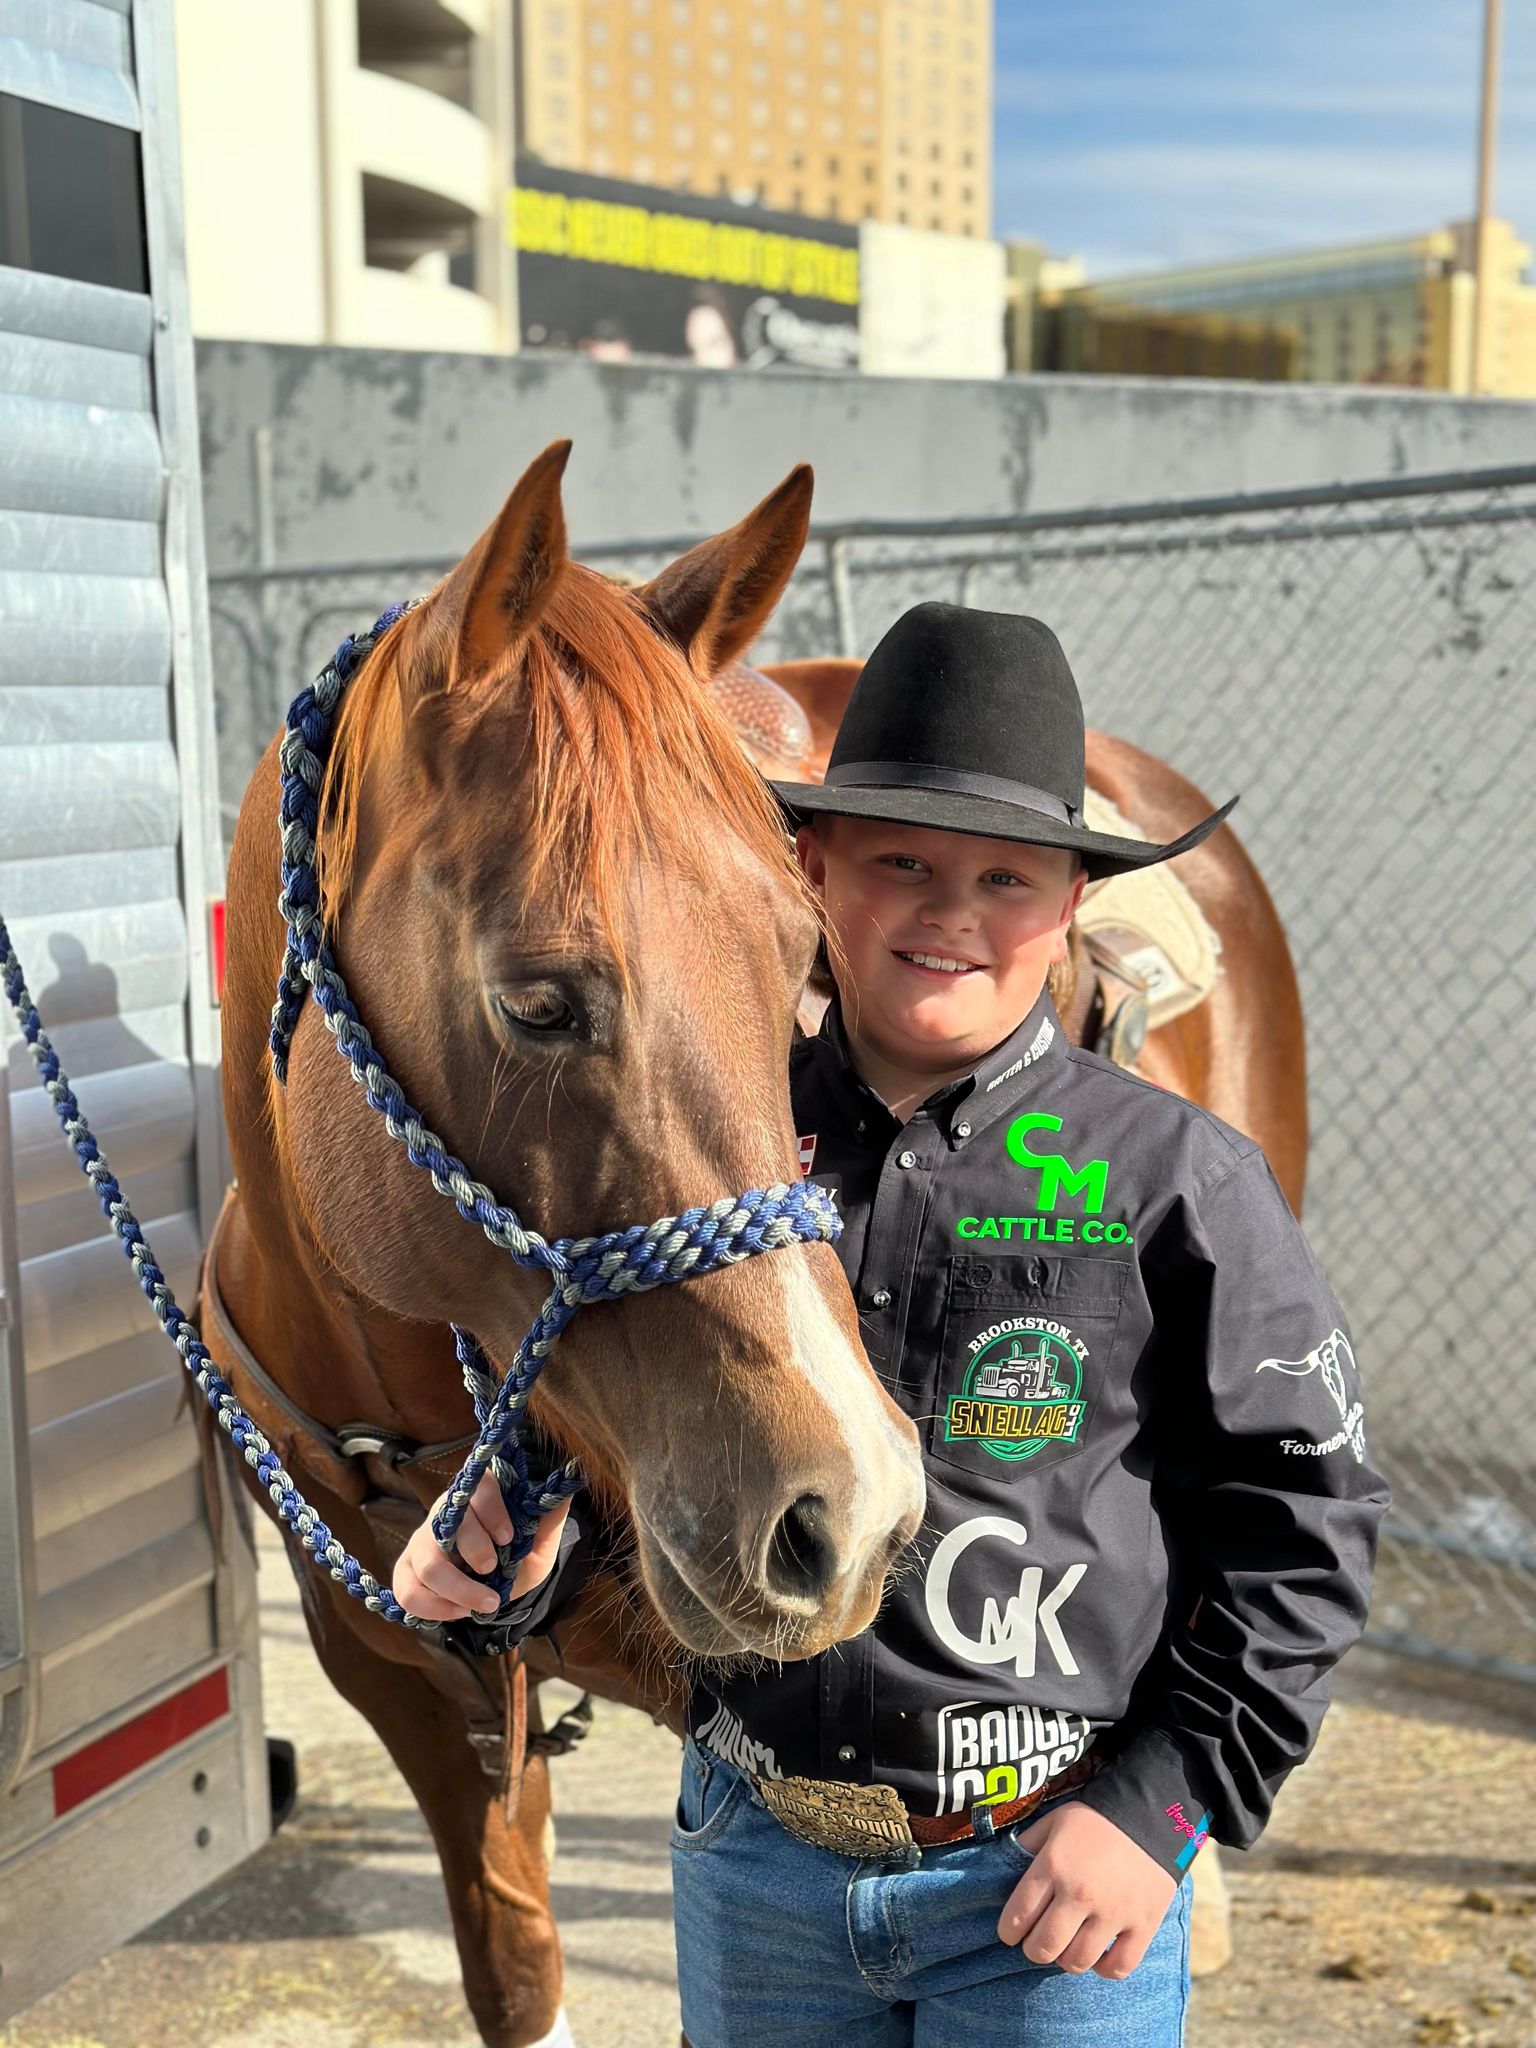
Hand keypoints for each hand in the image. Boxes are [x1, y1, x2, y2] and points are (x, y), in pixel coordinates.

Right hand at [390, 1471, 572, 1622]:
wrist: (498, 1586)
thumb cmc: (516, 1559)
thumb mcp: (538, 1545)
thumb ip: (548, 1521)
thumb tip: (567, 1487)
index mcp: (478, 1496)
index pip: (477, 1488)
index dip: (491, 1510)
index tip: (509, 1537)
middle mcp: (445, 1513)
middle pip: (447, 1527)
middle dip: (474, 1551)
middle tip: (494, 1572)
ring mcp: (422, 1541)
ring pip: (425, 1564)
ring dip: (456, 1589)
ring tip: (485, 1604)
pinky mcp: (407, 1570)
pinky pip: (406, 1590)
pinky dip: (433, 1608)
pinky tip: (459, 1612)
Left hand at [996, 1801, 1177, 1979]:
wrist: (1150, 1815)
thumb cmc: (1094, 1821)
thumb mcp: (1053, 1821)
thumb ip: (1026, 1846)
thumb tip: (1000, 1869)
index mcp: (1053, 1865)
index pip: (1016, 1917)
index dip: (1008, 1931)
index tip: (1011, 1932)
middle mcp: (1080, 1893)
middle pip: (1043, 1947)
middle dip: (1034, 1949)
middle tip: (1038, 1940)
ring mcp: (1113, 1912)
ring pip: (1077, 1962)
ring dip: (1066, 1958)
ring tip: (1068, 1944)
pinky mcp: (1143, 1926)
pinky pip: (1117, 1968)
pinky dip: (1104, 1968)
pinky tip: (1098, 1952)